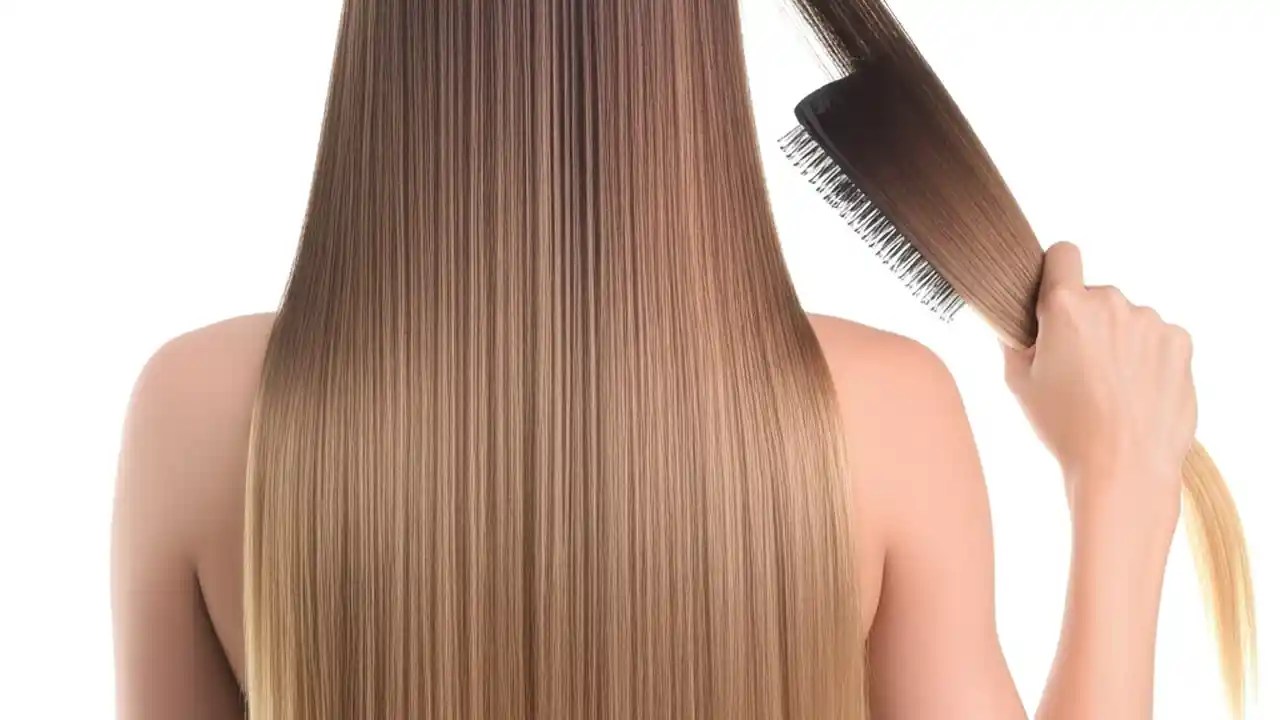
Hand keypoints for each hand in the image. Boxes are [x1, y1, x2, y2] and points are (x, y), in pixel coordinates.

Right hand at [1000, 242, 1195, 531]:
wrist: (1125, 467)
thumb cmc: (1066, 428)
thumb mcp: (1018, 383)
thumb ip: (1013, 340)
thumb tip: (1010, 319)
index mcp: (1066, 307)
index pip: (1063, 253)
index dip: (1055, 271)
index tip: (1054, 297)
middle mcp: (1112, 303)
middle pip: (1095, 296)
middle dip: (1086, 321)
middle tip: (1076, 367)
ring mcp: (1151, 322)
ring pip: (1127, 319)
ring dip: (1118, 341)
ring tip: (1109, 389)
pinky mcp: (1180, 343)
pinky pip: (1157, 338)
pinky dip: (1146, 357)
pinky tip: (1135, 391)